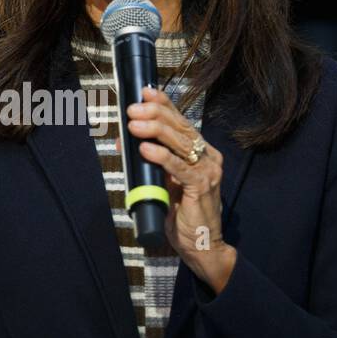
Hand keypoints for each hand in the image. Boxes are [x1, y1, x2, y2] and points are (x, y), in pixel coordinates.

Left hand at [125, 86, 235, 292]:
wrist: (203, 246)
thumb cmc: (183, 216)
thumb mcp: (165, 183)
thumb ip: (153, 163)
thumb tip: (127, 142)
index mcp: (202, 153)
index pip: (182, 121)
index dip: (165, 104)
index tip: (147, 91)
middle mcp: (209, 157)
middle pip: (180, 127)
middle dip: (155, 114)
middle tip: (133, 109)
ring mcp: (208, 170)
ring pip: (180, 141)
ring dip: (154, 130)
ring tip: (133, 123)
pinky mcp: (202, 186)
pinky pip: (178, 166)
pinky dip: (160, 155)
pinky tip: (145, 148)